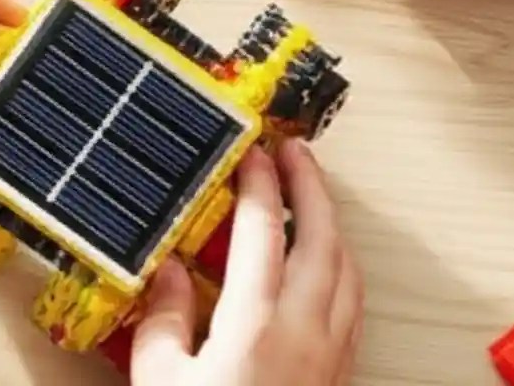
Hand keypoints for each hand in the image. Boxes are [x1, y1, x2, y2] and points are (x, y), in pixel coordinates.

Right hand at [131, 141, 363, 385]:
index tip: (253, 152)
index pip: (263, 232)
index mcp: (254, 327)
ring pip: (347, 269)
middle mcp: (303, 334)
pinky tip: (327, 264)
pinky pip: (353, 304)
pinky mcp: (341, 375)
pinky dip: (343, 267)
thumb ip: (164, 320)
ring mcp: (330, 356)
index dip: (260, 184)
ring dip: (331, 224)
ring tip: (311, 198)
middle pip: (321, 239)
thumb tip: (168, 273)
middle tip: (295, 152)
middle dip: (310, 185)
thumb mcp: (159, 381)